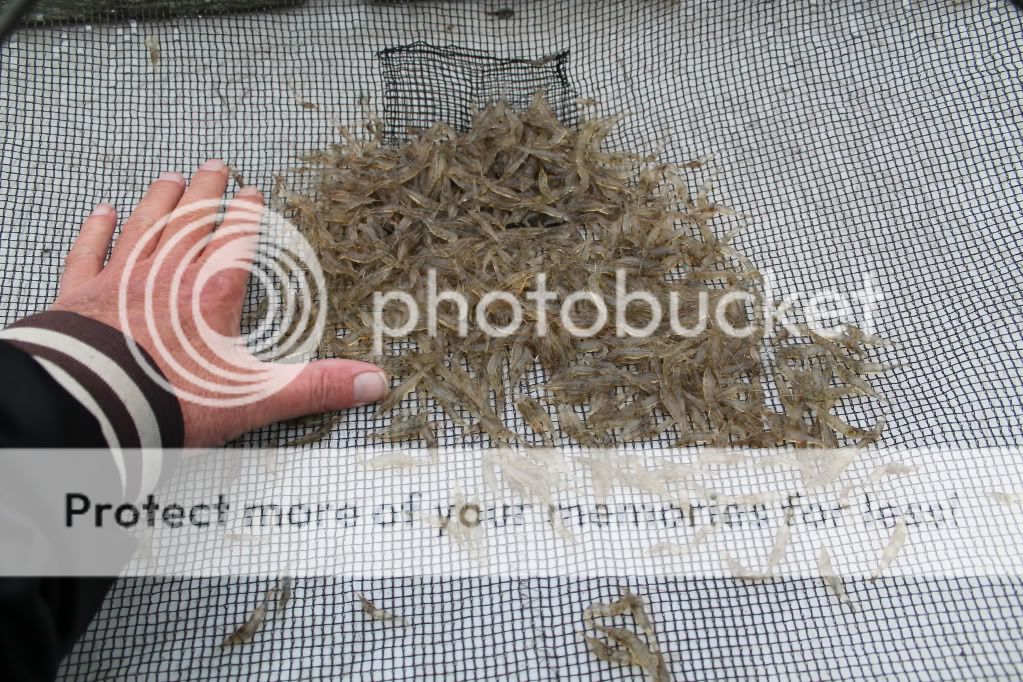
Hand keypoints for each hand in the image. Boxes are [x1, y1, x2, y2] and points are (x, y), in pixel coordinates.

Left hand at [52, 159, 387, 446]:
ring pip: (144, 227)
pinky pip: (89, 253)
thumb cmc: (173, 400)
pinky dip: (95, 231)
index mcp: (213, 294)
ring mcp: (120, 281)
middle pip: (190, 223)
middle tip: (214, 165)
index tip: (251, 192)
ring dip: (158, 201)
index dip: (245, 215)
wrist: (94, 407)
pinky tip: (100, 212)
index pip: (234, 241)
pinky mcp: (79, 297)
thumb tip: (374, 382)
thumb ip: (316, 386)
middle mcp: (167, 277)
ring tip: (169, 177)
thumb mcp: (257, 397)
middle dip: (205, 193)